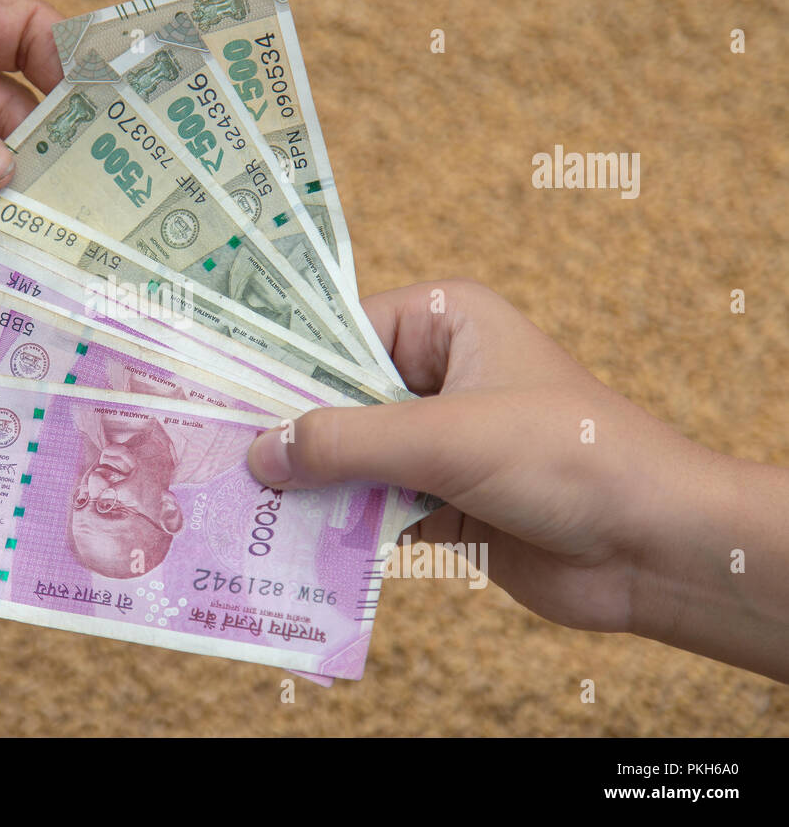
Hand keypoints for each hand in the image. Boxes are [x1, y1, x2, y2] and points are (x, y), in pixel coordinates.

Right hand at [247, 280, 788, 680]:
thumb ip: (347, 443)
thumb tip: (260, 453)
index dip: (280, 365)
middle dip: (289, 433)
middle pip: (338, 397)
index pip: (338, 331)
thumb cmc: (567, 457)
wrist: (652, 546)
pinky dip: (337, 524)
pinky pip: (371, 504)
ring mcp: (439, 439)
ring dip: (309, 485)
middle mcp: (437, 374)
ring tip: (237, 505)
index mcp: (444, 321)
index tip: (216, 395)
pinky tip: (287, 543)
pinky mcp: (442, 498)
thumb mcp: (446, 438)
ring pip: (350, 455)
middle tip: (216, 457)